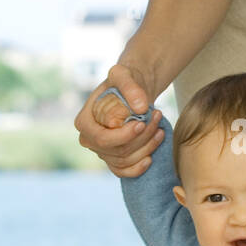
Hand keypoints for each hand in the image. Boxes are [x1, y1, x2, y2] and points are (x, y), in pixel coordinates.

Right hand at [74, 63, 164, 178]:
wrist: (131, 91)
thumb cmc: (123, 81)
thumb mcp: (123, 74)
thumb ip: (130, 86)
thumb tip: (140, 108)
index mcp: (84, 122)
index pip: (102, 139)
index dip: (123, 136)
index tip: (142, 124)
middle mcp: (89, 140)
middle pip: (117, 151)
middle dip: (142, 138)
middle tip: (157, 118)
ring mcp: (101, 152)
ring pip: (125, 160)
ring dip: (147, 147)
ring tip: (160, 129)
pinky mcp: (113, 159)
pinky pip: (123, 171)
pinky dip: (138, 168)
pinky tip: (150, 158)